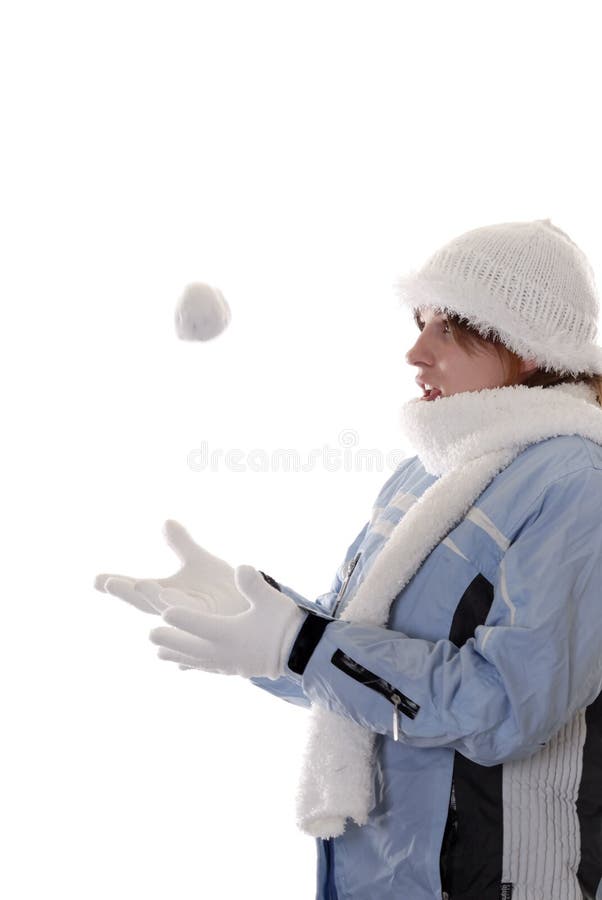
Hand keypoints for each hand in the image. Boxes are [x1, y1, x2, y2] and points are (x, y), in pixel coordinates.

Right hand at [94, 520, 249, 615]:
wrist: (251, 607)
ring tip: (142, 585)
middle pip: (147, 602)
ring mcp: (194, 618)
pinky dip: (188, 613)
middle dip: (129, 592)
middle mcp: (176, 609)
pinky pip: (200, 619)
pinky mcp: (215, 624)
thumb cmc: (221, 588)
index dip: (119, 585)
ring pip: (171, 610)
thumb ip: (181, 544)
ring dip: (157, 599)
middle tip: (109, 582)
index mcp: (168, 594)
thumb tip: (166, 522)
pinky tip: (177, 608)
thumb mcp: (199, 561)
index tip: (97, 579)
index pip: (138, 589)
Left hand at [149, 565, 304, 679]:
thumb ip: (254, 584)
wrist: (304, 653)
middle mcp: (225, 651)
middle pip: (190, 646)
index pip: (199, 623)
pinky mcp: (236, 669)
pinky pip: (208, 668)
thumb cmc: (286, 623)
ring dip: (177, 655)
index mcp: (230, 632)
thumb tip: (241, 568)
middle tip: (150, 634)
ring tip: (158, 654)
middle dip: (170, 639)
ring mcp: (230, 663)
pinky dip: (193, 665)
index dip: (181, 616)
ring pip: (196, 661)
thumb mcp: (271, 599)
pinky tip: (186, 666)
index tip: (162, 611)